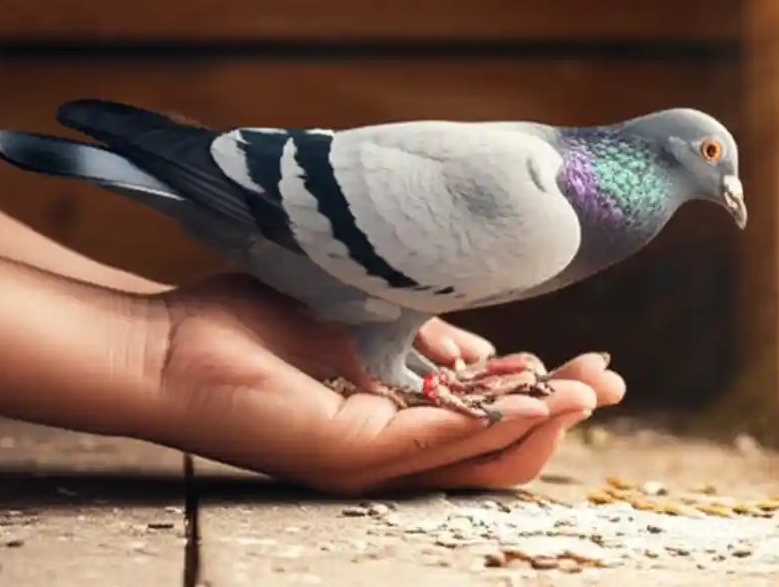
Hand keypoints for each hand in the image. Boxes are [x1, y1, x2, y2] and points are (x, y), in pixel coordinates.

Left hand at [144, 274, 624, 493]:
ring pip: (479, 454)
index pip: (489, 418)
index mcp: (397, 417)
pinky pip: (436, 443)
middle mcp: (391, 449)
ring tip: (589, 392)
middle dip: (561, 414)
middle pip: (499, 448)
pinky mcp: (349, 454)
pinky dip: (491, 424)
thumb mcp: (363, 319)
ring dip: (541, 422)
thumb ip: (425, 339)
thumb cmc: (252, 326)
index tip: (594, 361)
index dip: (547, 395)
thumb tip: (487, 345)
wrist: (170, 345)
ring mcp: (371, 458)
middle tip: (609, 382)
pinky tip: (536, 401)